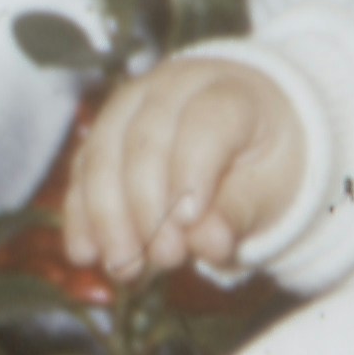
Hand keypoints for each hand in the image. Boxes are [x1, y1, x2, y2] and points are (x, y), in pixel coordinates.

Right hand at [62, 58, 303, 279]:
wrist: (248, 132)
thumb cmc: (266, 158)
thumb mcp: (272, 185)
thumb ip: (240, 211)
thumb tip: (208, 244)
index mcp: (229, 92)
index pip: (204, 123)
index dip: (191, 173)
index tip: (188, 224)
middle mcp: (173, 88)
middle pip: (144, 140)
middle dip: (147, 208)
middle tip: (164, 259)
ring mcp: (131, 105)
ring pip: (103, 152)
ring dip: (107, 216)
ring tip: (124, 266)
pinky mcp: (105, 132)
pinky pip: (82, 170)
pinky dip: (81, 214)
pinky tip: (84, 253)